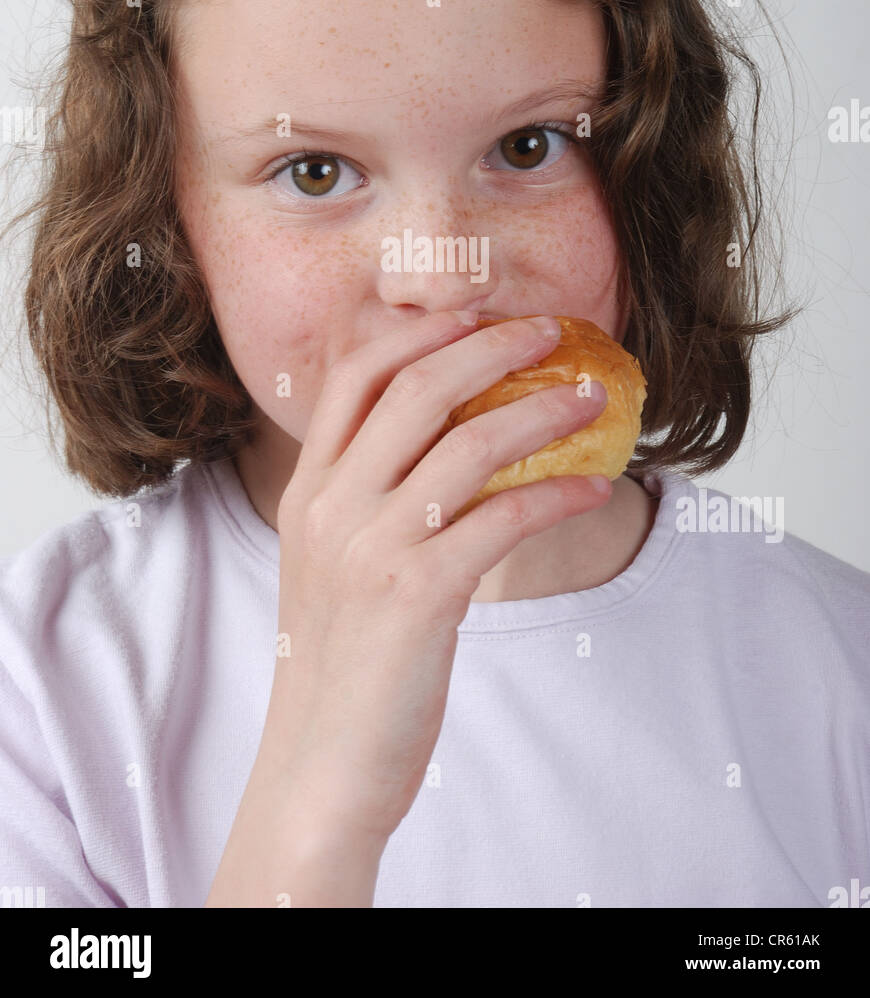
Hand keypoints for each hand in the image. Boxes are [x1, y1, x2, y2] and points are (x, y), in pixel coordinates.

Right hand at [262, 311, 608, 847]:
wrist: (318, 769)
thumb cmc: (340, 664)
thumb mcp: (329, 563)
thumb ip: (363, 497)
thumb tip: (438, 443)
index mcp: (307, 490)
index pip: (355, 374)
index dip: (420, 331)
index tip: (476, 312)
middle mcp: (331, 505)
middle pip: (417, 388)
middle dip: (493, 346)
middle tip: (552, 330)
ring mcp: (369, 549)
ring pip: (468, 443)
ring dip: (543, 411)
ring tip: (592, 398)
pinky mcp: (416, 597)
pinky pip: (502, 519)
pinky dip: (558, 494)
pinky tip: (594, 488)